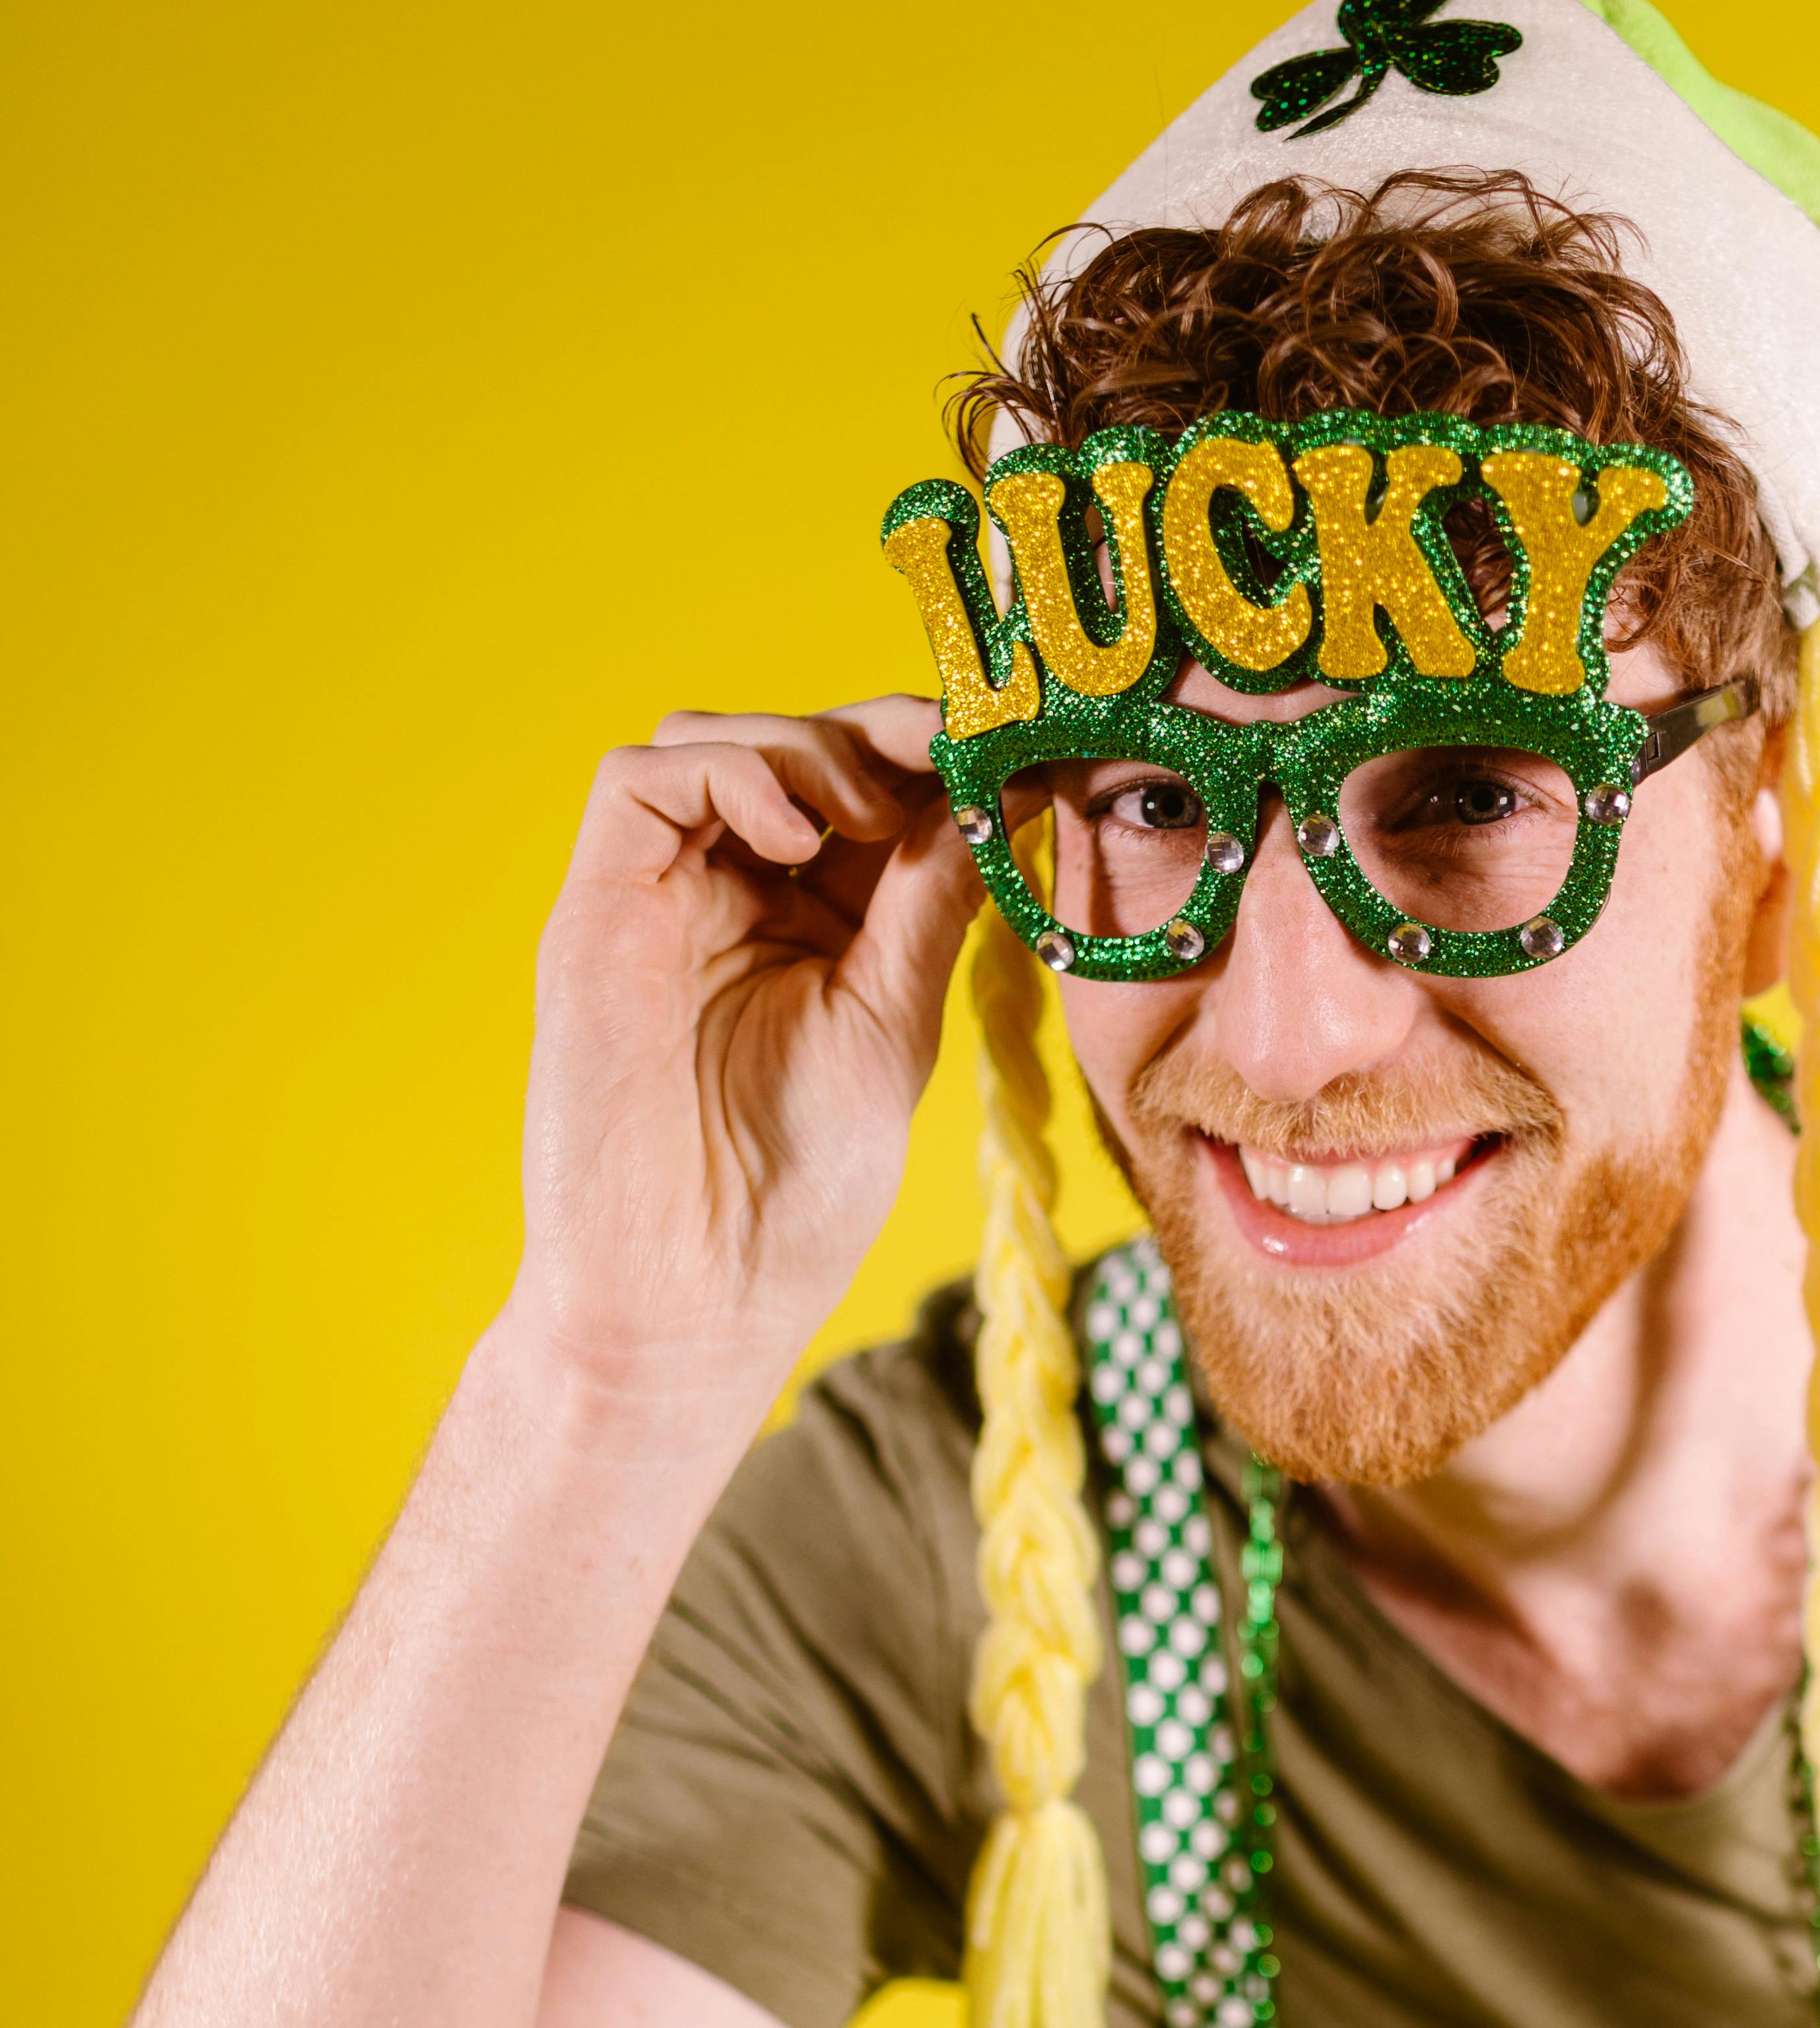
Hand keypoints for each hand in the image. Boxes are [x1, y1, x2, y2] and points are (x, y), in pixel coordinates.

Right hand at [513, 693, 976, 1403]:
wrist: (689, 1296)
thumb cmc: (793, 1194)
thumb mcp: (892, 1020)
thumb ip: (931, 904)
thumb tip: (1005, 797)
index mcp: (816, 927)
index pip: (872, 795)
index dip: (934, 757)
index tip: (1013, 750)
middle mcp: (733, 897)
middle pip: (798, 746)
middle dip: (882, 731)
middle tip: (953, 748)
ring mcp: (660, 897)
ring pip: (718, 739)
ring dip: (808, 745)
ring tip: (869, 817)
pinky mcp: (598, 907)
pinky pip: (640, 779)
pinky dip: (727, 772)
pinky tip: (795, 833)